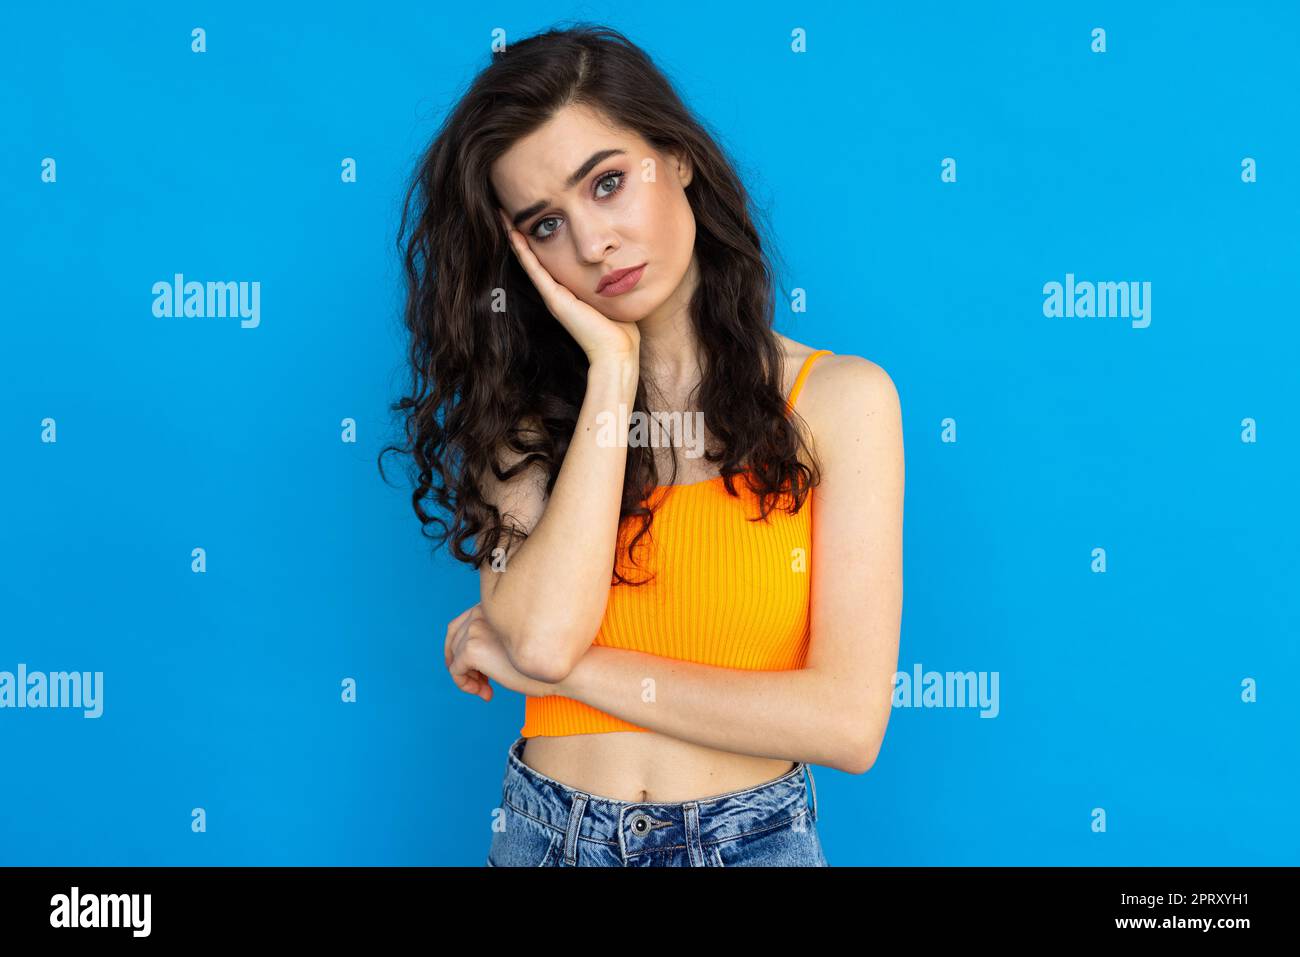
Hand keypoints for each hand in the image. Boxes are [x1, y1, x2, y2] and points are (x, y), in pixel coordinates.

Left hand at [444, 602, 565, 700]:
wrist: (567, 667)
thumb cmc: (550, 657)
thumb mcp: (519, 639)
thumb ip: (498, 637)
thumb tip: (475, 656)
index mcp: (493, 606)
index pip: (462, 623)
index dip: (463, 647)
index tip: (480, 669)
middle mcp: (481, 611)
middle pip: (452, 638)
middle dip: (461, 662)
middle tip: (478, 682)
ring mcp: (476, 629)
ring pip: (454, 656)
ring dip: (467, 677)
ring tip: (486, 690)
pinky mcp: (473, 649)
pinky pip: (456, 671)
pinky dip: (466, 685)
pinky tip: (487, 693)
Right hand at [497, 208, 640, 363]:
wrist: (617, 351)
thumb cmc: (622, 328)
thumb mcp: (615, 294)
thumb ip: (613, 277)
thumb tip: (624, 259)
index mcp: (569, 291)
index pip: (550, 259)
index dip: (540, 237)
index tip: (534, 215)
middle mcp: (557, 292)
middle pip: (534, 256)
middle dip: (522, 233)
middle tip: (507, 208)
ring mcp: (553, 295)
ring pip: (529, 260)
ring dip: (515, 237)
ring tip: (502, 215)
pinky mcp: (555, 299)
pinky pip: (535, 269)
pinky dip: (523, 250)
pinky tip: (513, 232)